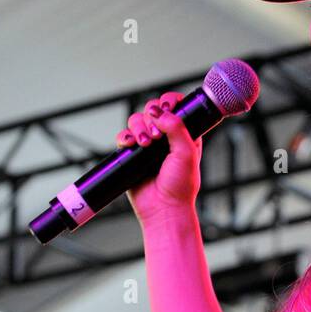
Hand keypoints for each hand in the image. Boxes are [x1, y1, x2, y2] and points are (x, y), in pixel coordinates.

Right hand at [115, 93, 202, 222]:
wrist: (163, 209)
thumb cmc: (180, 187)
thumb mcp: (187, 154)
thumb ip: (177, 128)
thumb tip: (160, 112)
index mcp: (183, 134)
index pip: (174, 106)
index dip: (168, 102)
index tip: (167, 108)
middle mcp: (165, 137)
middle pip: (151, 109)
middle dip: (151, 116)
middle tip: (155, 136)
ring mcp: (147, 145)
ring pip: (136, 120)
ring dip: (138, 127)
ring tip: (144, 144)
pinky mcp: (131, 155)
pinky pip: (123, 137)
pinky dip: (124, 137)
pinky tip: (130, 145)